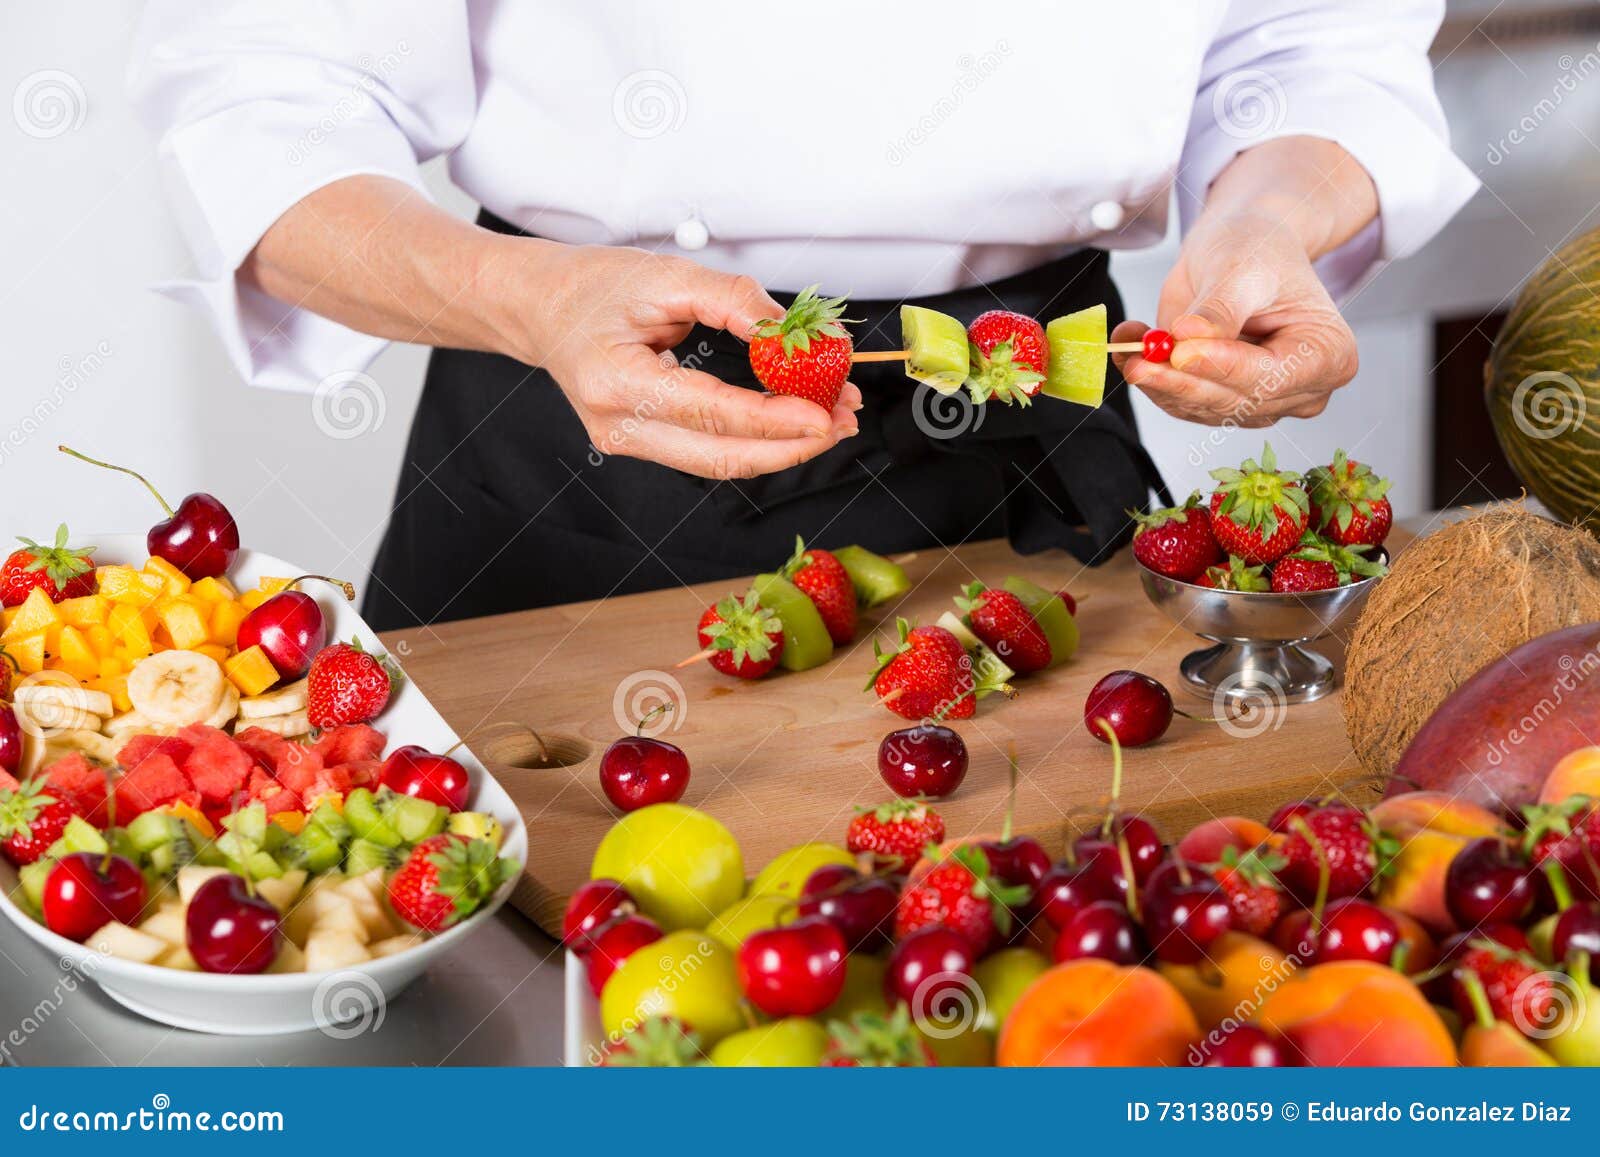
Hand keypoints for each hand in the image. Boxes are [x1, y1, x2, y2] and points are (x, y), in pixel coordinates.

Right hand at [511, 244, 859, 478]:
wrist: (541, 308)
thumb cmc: (591, 288)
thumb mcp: (664, 275)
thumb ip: (732, 301)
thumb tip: (791, 332)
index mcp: (615, 382)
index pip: (709, 412)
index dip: (772, 419)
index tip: (822, 411)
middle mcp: (617, 426)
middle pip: (719, 459)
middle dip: (790, 447)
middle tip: (842, 422)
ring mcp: (626, 443)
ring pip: (718, 464)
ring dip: (780, 448)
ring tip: (832, 421)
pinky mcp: (642, 444)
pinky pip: (708, 451)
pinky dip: (755, 439)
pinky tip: (792, 421)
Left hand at [1112, 208, 1357, 426]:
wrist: (1241, 247)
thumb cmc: (1259, 250)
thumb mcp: (1243, 268)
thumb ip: (1220, 309)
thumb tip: (1188, 339)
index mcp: (1328, 356)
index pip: (1270, 376)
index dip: (1222, 367)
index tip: (1181, 352)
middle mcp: (1299, 389)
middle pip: (1233, 400)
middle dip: (1180, 381)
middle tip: (1138, 360)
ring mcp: (1259, 401)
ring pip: (1202, 406)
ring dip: (1159, 381)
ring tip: (1126, 348)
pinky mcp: (1222, 401)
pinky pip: (1182, 402)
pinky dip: (1152, 380)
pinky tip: (1128, 352)